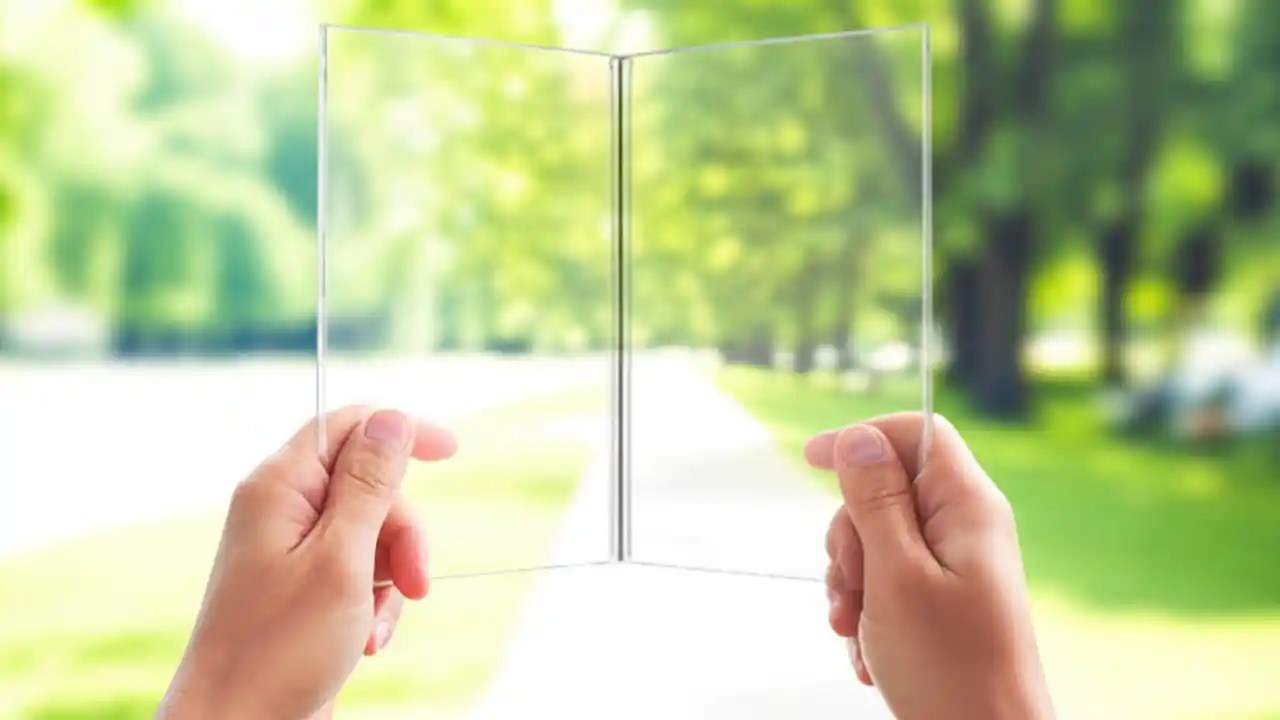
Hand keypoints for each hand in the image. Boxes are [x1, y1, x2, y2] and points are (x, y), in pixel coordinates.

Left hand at [158, 406, 457, 719]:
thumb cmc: (278, 649)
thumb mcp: (340, 558)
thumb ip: (369, 484)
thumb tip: (392, 417)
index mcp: (280, 487)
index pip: (347, 425)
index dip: (400, 430)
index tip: (452, 450)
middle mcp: (283, 510)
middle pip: (370, 485)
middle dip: (403, 531)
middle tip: (415, 579)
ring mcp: (293, 551)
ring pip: (373, 533)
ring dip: (391, 576)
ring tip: (377, 623)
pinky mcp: (305, 589)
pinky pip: (361, 572)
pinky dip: (375, 602)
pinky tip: (366, 639)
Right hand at [806, 413, 1053, 719]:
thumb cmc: (949, 668)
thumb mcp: (896, 575)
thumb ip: (875, 500)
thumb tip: (858, 435)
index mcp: (967, 507)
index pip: (915, 432)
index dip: (862, 436)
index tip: (810, 458)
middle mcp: (965, 527)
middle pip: (885, 489)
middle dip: (849, 534)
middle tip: (851, 583)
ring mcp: (955, 564)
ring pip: (877, 538)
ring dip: (851, 579)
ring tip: (855, 626)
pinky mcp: (943, 597)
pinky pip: (887, 577)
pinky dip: (867, 607)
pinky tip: (868, 647)